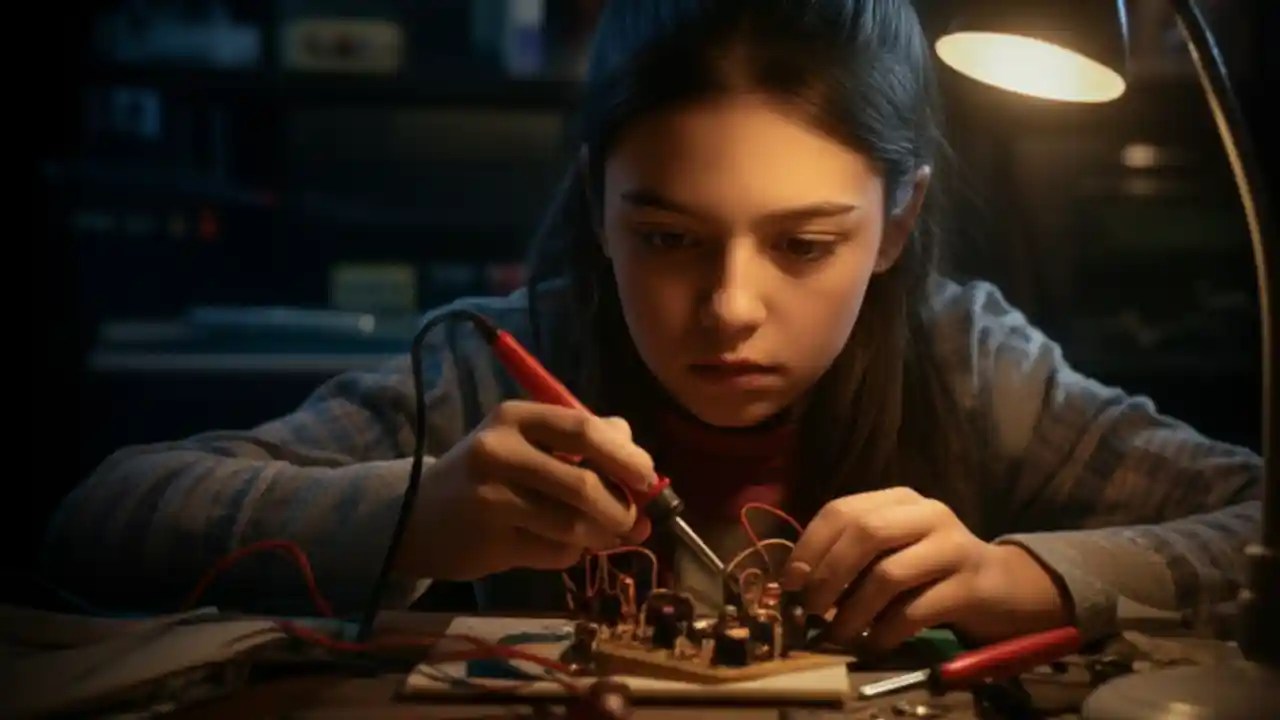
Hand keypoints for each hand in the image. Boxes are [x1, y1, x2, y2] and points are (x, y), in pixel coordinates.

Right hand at [393, 400, 655, 580]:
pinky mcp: (489, 542)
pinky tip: (559, 547)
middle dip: (621, 508)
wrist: (419, 516)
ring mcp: (491, 499)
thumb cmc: (488, 474)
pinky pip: (554, 553)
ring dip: (599, 536)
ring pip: (572, 525)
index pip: (583, 429)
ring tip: (603, 535)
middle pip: (583, 484)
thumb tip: (638, 456)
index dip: (625, 456)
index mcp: (515, 417)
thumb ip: (582, 440)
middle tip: (638, 523)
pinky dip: (570, 554)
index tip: (649, 477)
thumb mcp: (527, 442)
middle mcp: (499, 452)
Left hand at [781, 487, 1070, 650]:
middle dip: (829, 574)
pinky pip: (916, 611)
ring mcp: (952, 546)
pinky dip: (886, 632)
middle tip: (811, 609)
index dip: (810, 546)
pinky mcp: (970, 585)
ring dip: (854, 611)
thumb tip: (798, 583)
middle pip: (864, 532)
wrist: (1002, 586)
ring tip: (838, 635)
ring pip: (888, 574)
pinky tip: (875, 644)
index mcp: (899, 499)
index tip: (791, 582)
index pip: (842, 509)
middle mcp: (927, 513)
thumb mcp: (892, 549)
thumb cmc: (931, 569)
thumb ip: (852, 555)